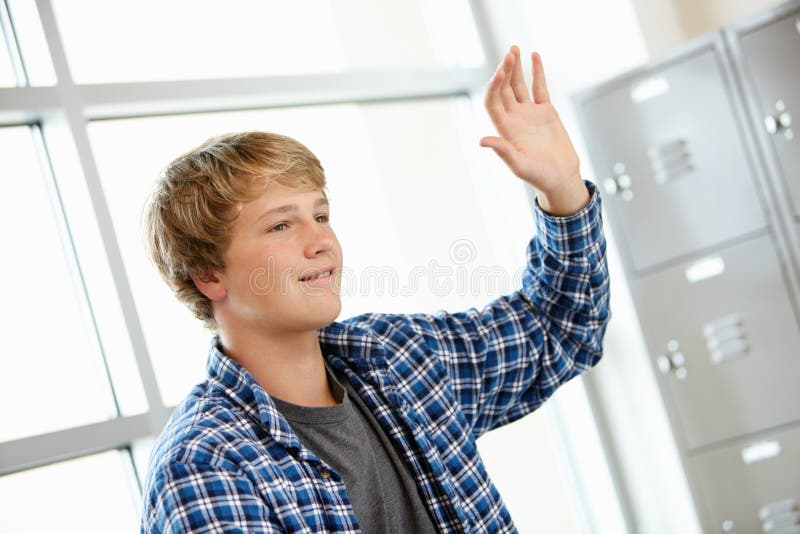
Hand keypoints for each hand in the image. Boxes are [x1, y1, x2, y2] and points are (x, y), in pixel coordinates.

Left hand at [481, 46, 586, 214]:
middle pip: (504, 89)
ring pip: (519, 85)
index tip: (501, 72)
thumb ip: (503, 152)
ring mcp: (529, 114)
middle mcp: (514, 118)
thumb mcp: (520, 166)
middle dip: (505, 70)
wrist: (560, 177)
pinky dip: (537, 72)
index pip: (493, 102)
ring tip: (514, 48)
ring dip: (516, 68)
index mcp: (505, 129)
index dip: (494, 86)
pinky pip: (539, 87)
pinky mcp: (545, 111)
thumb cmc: (539, 176)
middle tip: (509, 53)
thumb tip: (482, 141)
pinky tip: (534, 56)